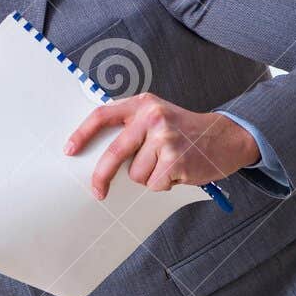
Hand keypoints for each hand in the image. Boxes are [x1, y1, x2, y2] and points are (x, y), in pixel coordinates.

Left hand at [64, 93, 258, 200]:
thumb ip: (132, 127)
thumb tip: (101, 157)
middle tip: (97, 191)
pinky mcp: (175, 160)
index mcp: (143, 104)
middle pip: (114, 153)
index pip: (103, 115)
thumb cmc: (185, 131)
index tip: (69, 149)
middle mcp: (152, 117)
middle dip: (102, 176)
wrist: (225, 137)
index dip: (82, 133)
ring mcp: (165, 138)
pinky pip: (154, 184)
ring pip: (136, 174)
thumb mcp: (158, 116)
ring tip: (167, 165)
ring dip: (149, 177)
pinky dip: (163, 184)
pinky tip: (178, 171)